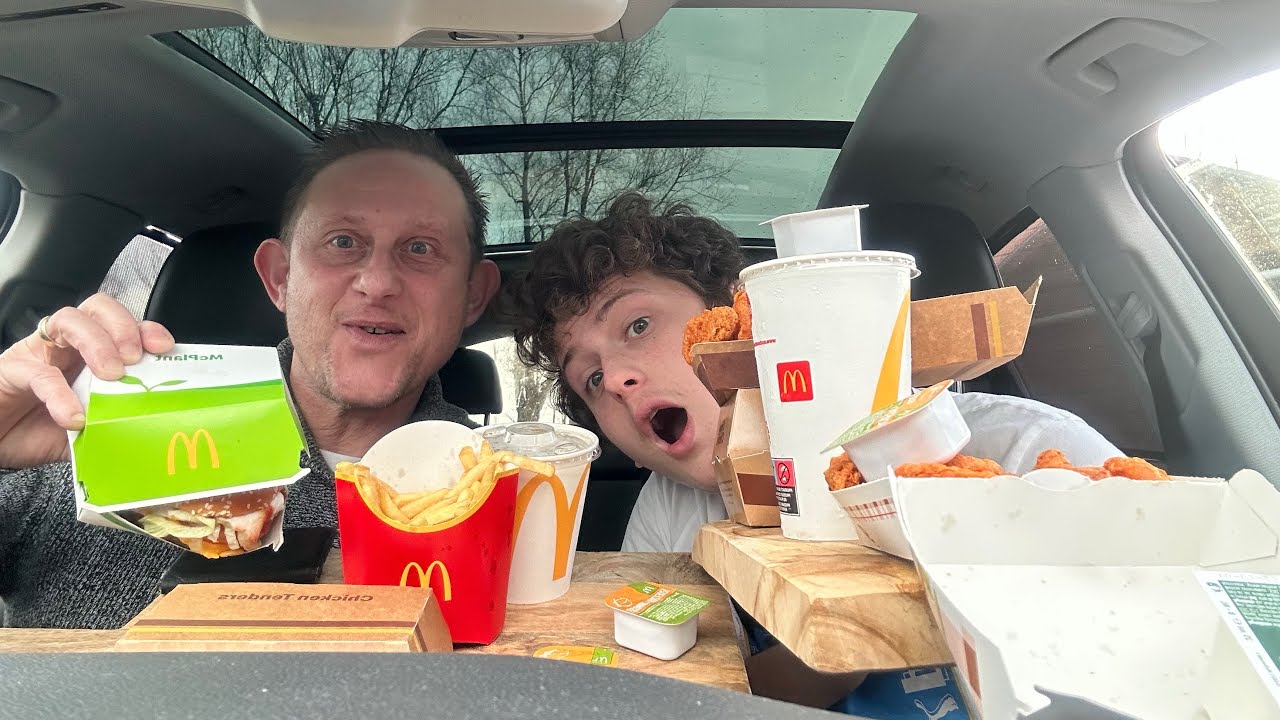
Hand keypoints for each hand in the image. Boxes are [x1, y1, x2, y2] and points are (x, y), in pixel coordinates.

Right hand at [0, 293, 172, 468]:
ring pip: (69, 320)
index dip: (145, 329)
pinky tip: (74, 416)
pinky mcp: (11, 369)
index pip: (122, 325)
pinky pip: (39, 373)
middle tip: (133, 358)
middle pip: (98, 309)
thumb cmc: (40, 431)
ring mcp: (37, 351)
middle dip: (123, 326)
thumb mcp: (90, 430)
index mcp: (91, 353)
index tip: (164, 346)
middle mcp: (66, 344)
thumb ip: (116, 424)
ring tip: (112, 375)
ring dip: (96, 342)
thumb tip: (153, 433)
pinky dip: (60, 394)